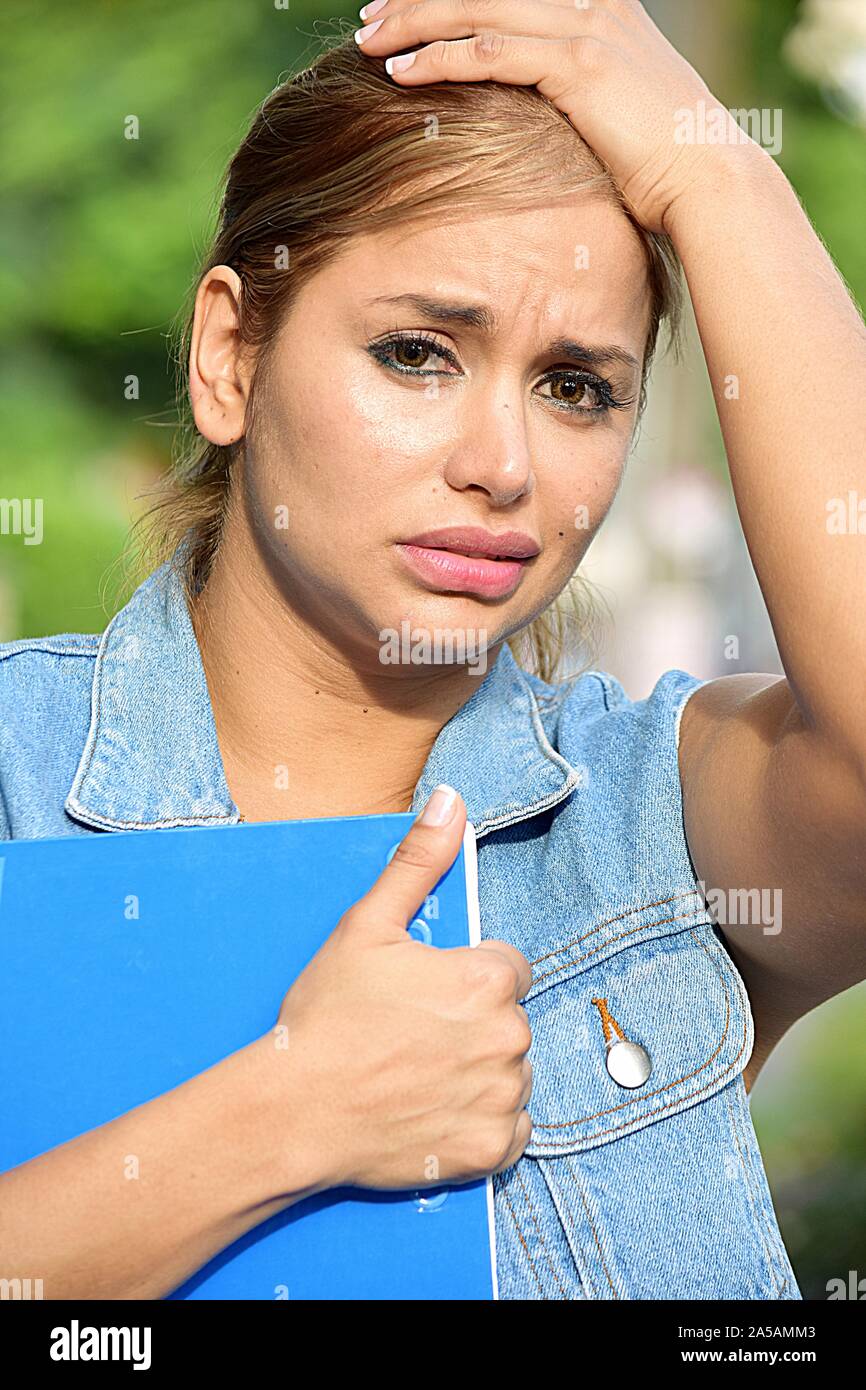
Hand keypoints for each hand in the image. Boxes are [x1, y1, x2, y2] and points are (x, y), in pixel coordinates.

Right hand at [267, 785, 533, 1191]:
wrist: (295, 1111)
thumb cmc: (327, 1017)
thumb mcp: (366, 925)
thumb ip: (418, 862)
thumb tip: (451, 802)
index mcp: (486, 981)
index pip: (508, 968)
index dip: (466, 977)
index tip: (427, 995)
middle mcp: (509, 1038)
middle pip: (509, 1020)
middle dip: (473, 1025)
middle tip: (413, 1036)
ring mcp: (501, 1097)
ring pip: (511, 1073)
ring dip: (480, 1073)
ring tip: (419, 1075)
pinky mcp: (491, 1148)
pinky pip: (511, 1128)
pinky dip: (482, 1123)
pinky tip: (436, 1112)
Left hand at [355, 0, 739, 232]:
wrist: (708, 178)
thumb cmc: (662, 161)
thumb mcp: (614, 108)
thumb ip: (572, 87)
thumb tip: (530, 110)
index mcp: (599, 5)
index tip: (405, 6)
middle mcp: (592, 3)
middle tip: (369, 17)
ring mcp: (586, 28)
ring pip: (477, 8)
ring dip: (415, 24)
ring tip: (369, 42)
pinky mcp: (578, 65)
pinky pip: (490, 51)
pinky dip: (440, 59)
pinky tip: (402, 72)